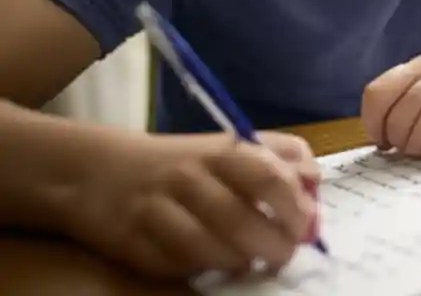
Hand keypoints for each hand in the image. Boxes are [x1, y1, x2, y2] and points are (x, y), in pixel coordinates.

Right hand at [71, 131, 319, 279]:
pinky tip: (209, 267)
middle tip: (282, 258)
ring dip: (236, 262)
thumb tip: (317, 196)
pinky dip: (197, 271)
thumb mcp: (240, 149)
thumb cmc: (190, 164)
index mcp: (225, 152)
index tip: (306, 229)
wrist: (103, 172)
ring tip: (248, 263)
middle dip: (271, 247)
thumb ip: (286, 163)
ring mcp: (156, 208)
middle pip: (239, 220)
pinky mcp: (130, 240)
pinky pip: (171, 265)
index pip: (270, 178)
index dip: (295, 209)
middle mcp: (189, 177)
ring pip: (204, 248)